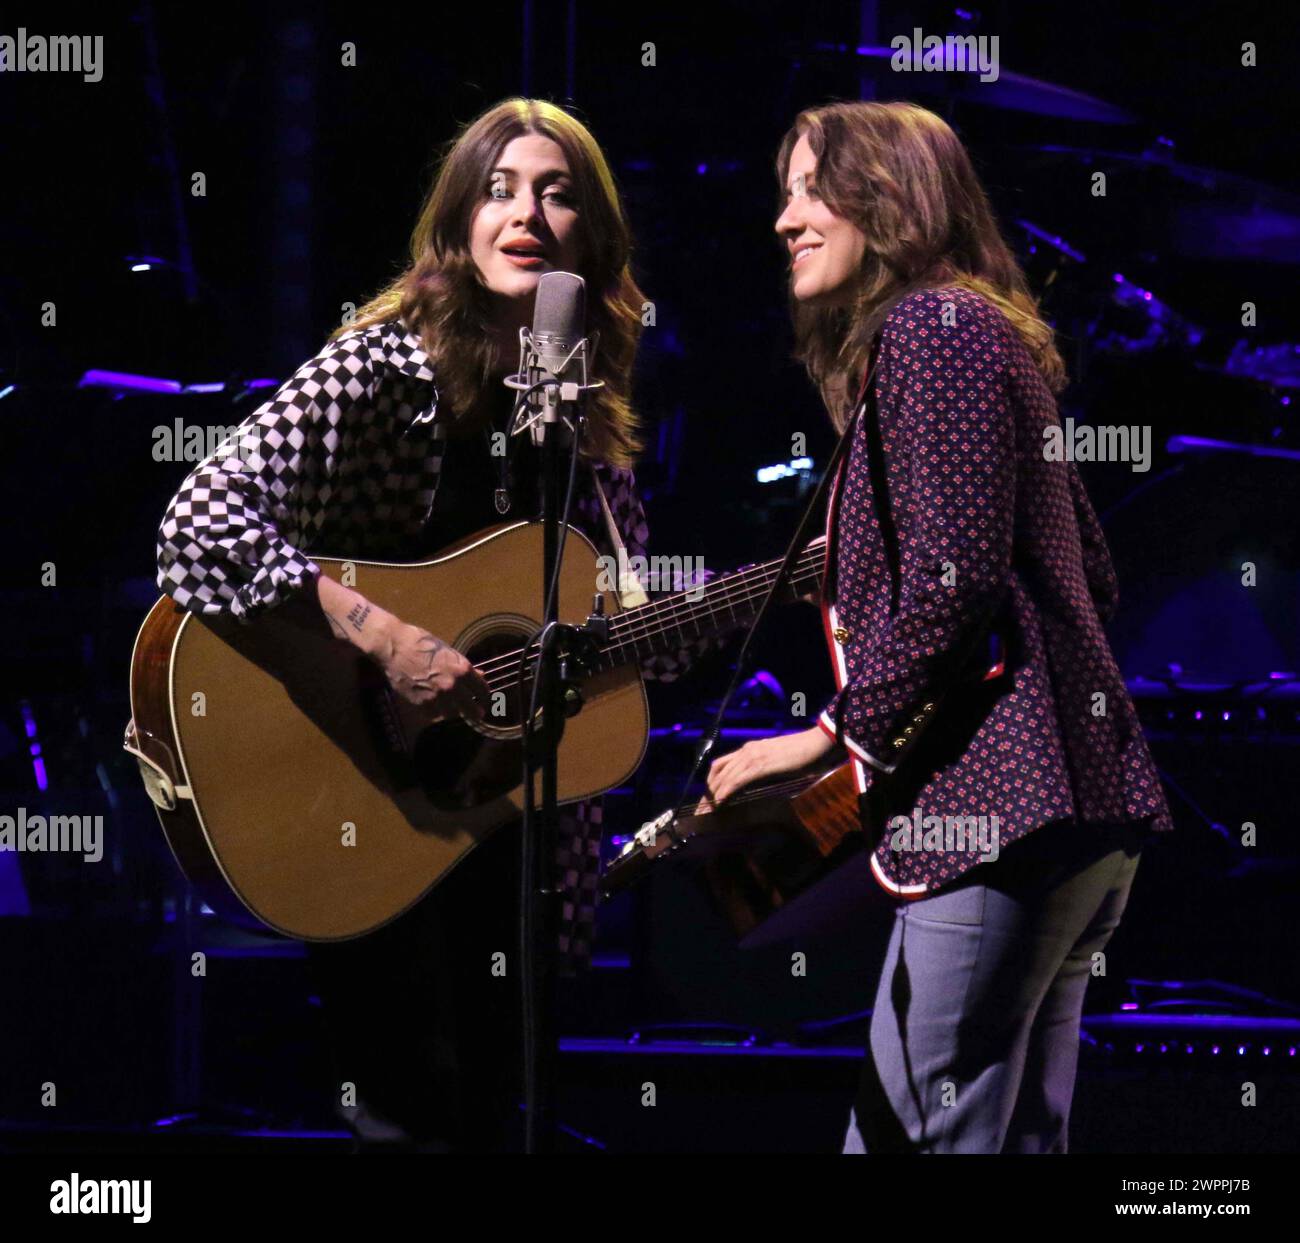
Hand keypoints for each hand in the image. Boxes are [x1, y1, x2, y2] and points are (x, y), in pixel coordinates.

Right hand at [376, 622, 490, 722]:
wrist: (394, 648)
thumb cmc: (422, 644)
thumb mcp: (448, 652)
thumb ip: (464, 668)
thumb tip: (481, 675)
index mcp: (462, 670)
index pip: (482, 690)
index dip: (485, 697)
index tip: (485, 700)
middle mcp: (452, 686)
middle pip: (471, 708)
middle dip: (476, 713)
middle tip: (478, 715)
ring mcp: (436, 697)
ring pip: (452, 714)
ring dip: (454, 712)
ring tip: (453, 710)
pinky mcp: (421, 704)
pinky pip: (434, 716)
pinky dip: (436, 713)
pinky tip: (435, 708)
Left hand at [705, 725, 836, 804]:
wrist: (818, 742)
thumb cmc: (803, 753)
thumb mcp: (778, 761)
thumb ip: (765, 769)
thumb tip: (758, 783)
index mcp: (750, 749)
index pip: (721, 765)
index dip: (711, 782)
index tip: (706, 798)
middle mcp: (747, 750)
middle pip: (718, 772)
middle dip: (707, 792)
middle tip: (701, 810)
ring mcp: (753, 756)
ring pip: (724, 777)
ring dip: (713, 795)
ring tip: (706, 811)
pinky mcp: (761, 765)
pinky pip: (737, 780)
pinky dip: (726, 792)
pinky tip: (720, 802)